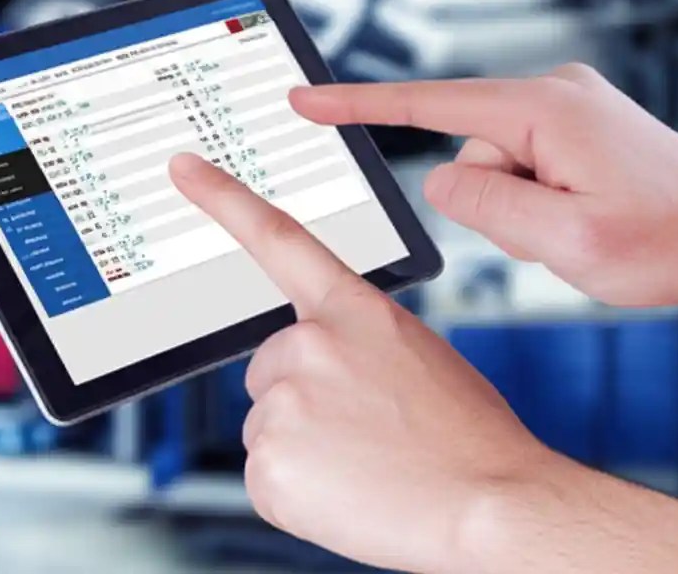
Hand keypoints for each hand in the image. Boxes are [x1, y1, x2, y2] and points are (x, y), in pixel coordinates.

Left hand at [169, 153, 560, 573]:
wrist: (492, 508)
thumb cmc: (469, 440)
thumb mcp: (419, 357)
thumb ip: (359, 344)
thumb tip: (326, 369)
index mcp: (354, 311)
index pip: (278, 238)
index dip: (224, 199)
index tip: (185, 169)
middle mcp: (310, 345)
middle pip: (272, 369)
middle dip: (304, 399)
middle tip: (364, 434)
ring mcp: (284, 403)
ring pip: (270, 426)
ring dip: (305, 448)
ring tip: (367, 466)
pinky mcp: (270, 463)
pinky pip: (268, 476)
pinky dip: (300, 492)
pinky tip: (347, 493)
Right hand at [290, 64, 677, 307]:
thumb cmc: (667, 240)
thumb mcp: (564, 239)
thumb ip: (485, 208)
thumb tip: (439, 182)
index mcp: (542, 110)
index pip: (428, 104)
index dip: (359, 104)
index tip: (305, 99)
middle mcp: (553, 94)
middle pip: (468, 154)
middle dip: (495, 205)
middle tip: (559, 232)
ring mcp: (566, 110)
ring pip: (494, 169)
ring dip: (521, 210)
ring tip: (583, 227)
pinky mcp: (574, 130)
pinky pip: (522, 168)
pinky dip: (539, 203)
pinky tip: (586, 217)